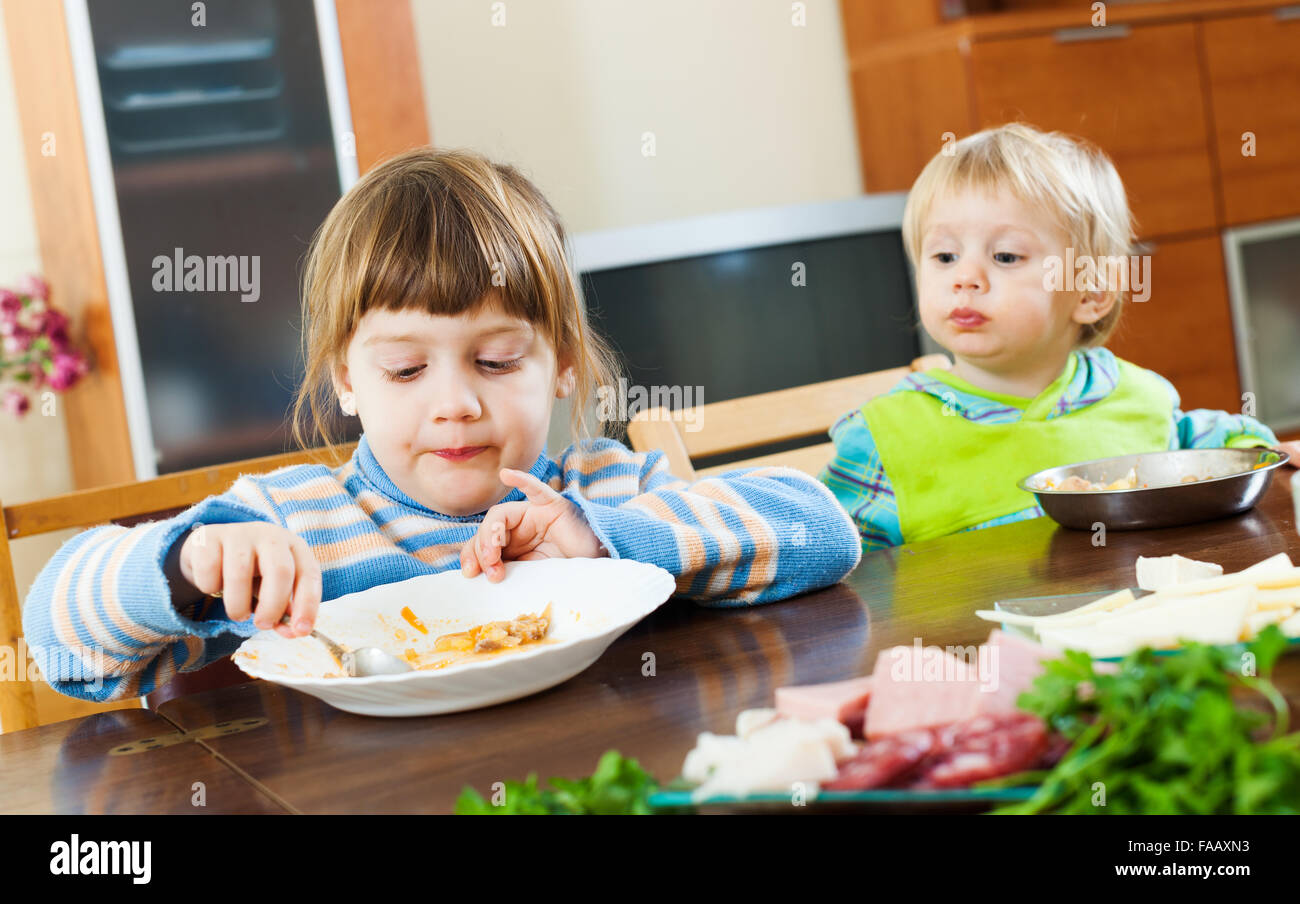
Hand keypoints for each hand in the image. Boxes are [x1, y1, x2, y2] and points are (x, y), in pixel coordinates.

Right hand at [177, 522, 321, 637]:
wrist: (212, 549)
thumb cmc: (251, 573)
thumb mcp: (272, 589)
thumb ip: (283, 611)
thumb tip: (293, 632)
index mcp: (294, 547)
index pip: (309, 574)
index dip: (308, 604)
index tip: (300, 630)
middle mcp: (270, 536)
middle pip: (280, 571)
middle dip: (273, 606)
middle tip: (263, 625)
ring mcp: (239, 533)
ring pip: (239, 574)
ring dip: (238, 605)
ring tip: (238, 612)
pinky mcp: (208, 537)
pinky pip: (209, 570)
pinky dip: (210, 587)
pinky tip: (214, 584)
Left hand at [460, 469, 606, 581]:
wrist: (599, 571)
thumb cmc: (566, 575)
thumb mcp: (530, 578)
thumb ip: (508, 572)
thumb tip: (475, 578)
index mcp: (512, 545)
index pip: (481, 544)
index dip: (471, 556)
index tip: (470, 574)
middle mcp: (519, 527)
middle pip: (487, 528)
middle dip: (482, 549)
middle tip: (489, 571)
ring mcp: (534, 514)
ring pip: (501, 514)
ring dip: (490, 533)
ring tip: (493, 554)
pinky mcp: (553, 506)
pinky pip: (536, 489)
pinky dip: (521, 480)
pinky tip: (506, 475)